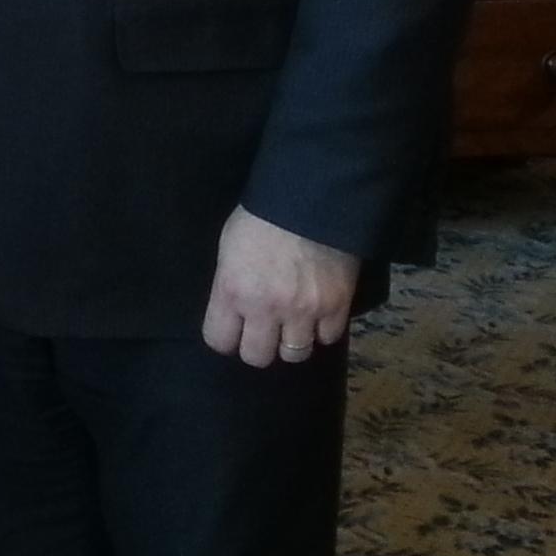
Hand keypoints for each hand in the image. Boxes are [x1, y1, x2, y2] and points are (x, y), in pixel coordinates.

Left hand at [200, 205, 357, 366]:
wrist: (311, 198)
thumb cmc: (260, 217)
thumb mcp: (229, 249)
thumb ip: (230, 285)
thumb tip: (233, 311)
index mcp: (232, 290)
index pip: (219, 340)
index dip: (225, 338)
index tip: (232, 331)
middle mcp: (265, 308)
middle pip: (257, 357)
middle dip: (258, 346)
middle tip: (264, 331)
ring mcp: (303, 311)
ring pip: (294, 354)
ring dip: (292, 341)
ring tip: (293, 324)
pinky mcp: (336, 307)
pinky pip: (327, 338)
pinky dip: (322, 330)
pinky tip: (318, 314)